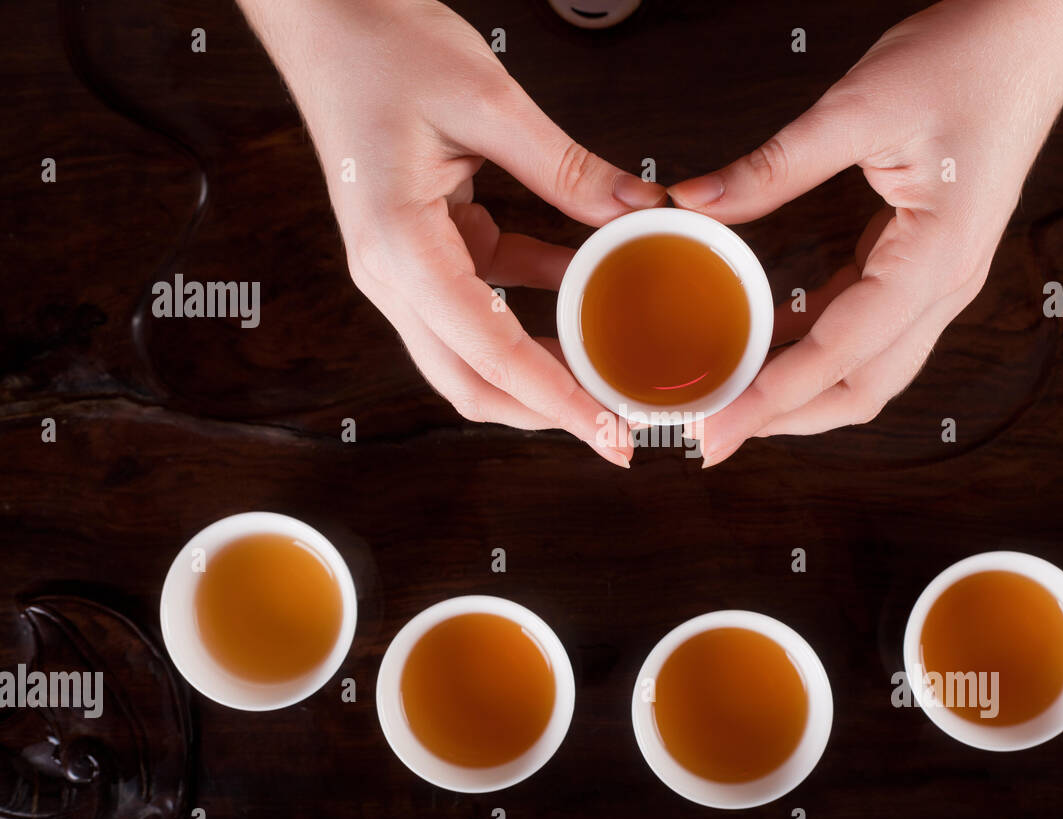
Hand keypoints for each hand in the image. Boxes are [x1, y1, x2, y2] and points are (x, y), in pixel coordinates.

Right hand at [238, 0, 665, 466]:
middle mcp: (391, 275)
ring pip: (476, 355)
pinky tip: (584, 295)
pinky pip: (484, 301)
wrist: (325, 21)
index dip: (559, 401)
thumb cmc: (380, 48)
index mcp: (399, 248)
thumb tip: (637, 212)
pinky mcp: (422, 251)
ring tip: (607, 375)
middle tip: (616, 428)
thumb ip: (566, 169)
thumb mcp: (488, 102)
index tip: (611, 433)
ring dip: (541, 369)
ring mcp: (402, 269)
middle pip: (473, 383)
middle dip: (547, 412)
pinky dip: (533, 310)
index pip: (491, 354)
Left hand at [669, 0, 1062, 465]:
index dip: (771, 398)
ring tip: (734, 394)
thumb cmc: (968, 61)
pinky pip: (868, 326)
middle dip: (787, 419)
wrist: (1034, 34)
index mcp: (937, 258)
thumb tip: (697, 203)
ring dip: (802, 390)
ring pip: (869, 368)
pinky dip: (817, 345)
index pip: (840, 353)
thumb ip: (775, 165)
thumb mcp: (859, 108)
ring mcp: (941, 279)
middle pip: (863, 388)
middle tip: (716, 432)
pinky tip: (768, 337)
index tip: (717, 428)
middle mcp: (945, 285)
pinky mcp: (925, 263)